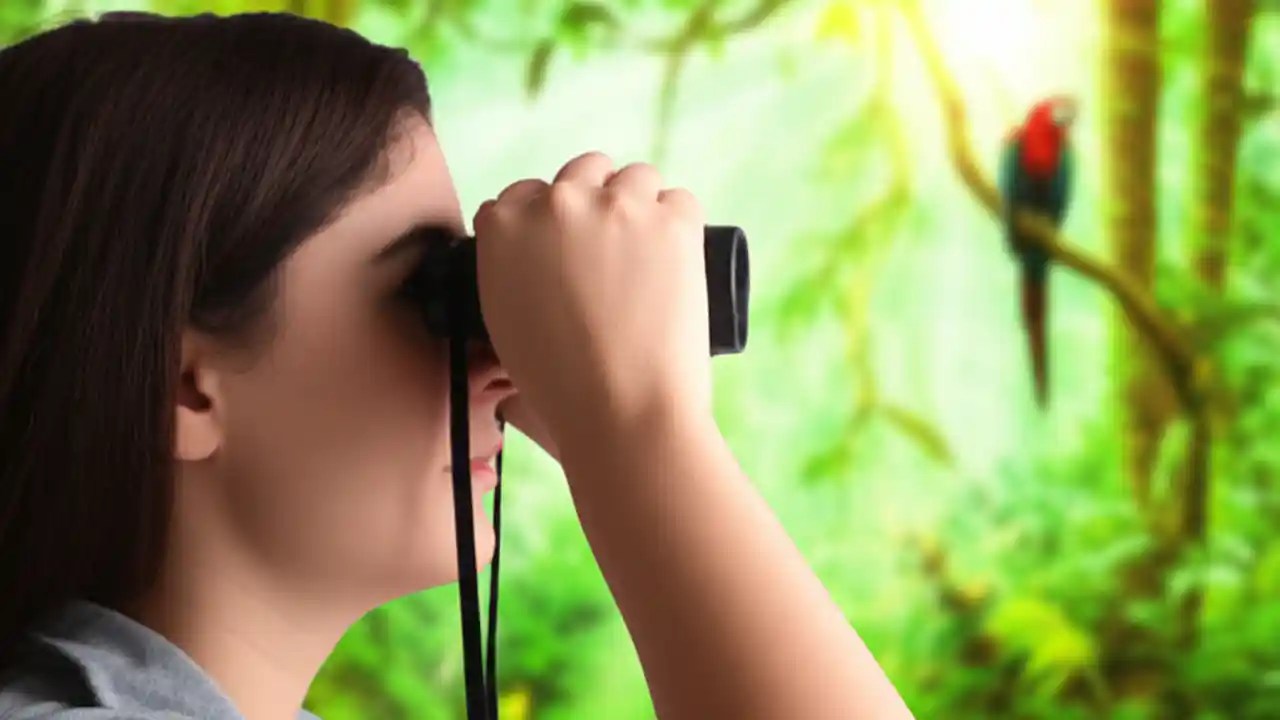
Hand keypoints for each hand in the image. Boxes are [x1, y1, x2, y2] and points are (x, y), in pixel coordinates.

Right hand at [473, 152, 711, 458]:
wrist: (620, 412)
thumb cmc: (561, 390)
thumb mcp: (504, 330)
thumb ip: (508, 281)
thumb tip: (531, 271)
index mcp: (503, 227)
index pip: (523, 194)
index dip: (547, 219)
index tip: (566, 244)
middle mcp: (555, 203)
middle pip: (582, 172)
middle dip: (596, 201)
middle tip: (613, 251)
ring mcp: (615, 206)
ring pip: (636, 177)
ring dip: (642, 206)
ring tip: (650, 257)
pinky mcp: (671, 220)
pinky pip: (681, 201)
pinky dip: (682, 227)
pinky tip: (679, 263)